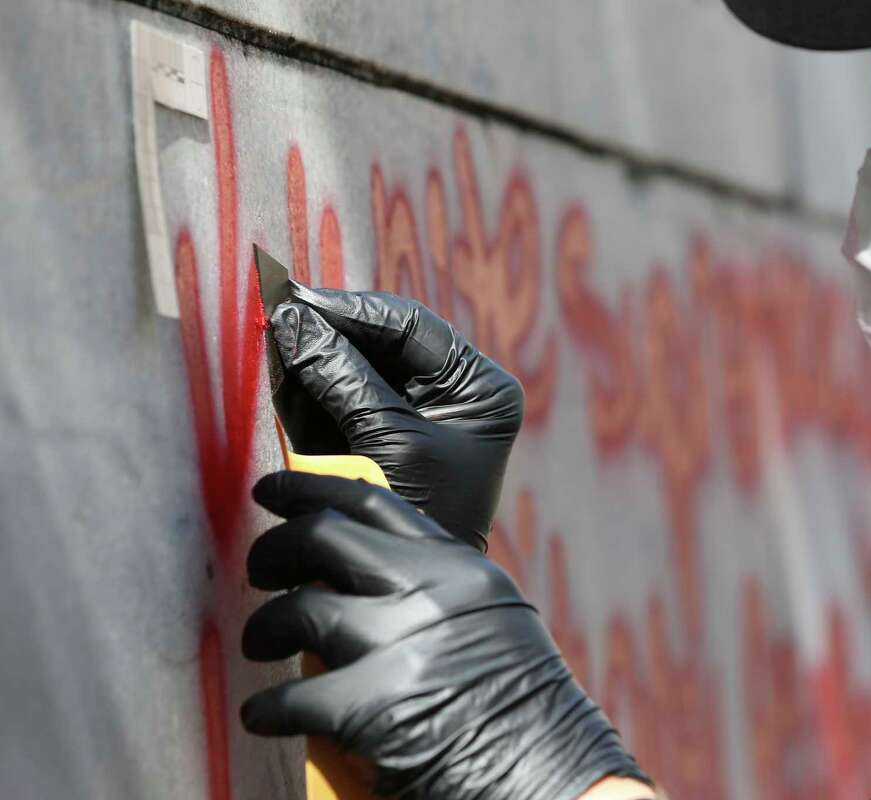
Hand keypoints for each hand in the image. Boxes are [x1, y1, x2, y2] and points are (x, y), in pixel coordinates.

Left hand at [240, 471, 650, 799]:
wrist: (549, 774)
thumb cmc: (517, 708)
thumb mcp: (488, 620)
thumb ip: (431, 587)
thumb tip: (351, 572)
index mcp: (458, 567)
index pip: (370, 502)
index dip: (310, 489)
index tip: (272, 488)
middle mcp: (430, 590)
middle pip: (322, 538)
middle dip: (273, 550)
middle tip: (258, 569)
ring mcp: (399, 643)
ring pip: (296, 611)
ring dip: (264, 631)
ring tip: (261, 645)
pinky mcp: (370, 705)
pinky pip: (288, 697)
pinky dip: (267, 709)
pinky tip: (263, 716)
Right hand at [270, 284, 522, 550]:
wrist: (414, 594)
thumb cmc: (419, 519)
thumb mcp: (386, 440)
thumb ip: (342, 376)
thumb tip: (293, 319)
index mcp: (480, 388)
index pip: (412, 325)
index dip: (352, 309)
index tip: (297, 301)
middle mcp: (458, 392)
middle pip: (385, 339)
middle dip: (330, 328)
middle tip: (277, 311)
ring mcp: (424, 412)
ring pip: (361, 362)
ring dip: (317, 351)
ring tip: (274, 336)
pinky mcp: (387, 434)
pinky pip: (347, 392)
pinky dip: (314, 383)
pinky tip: (283, 370)